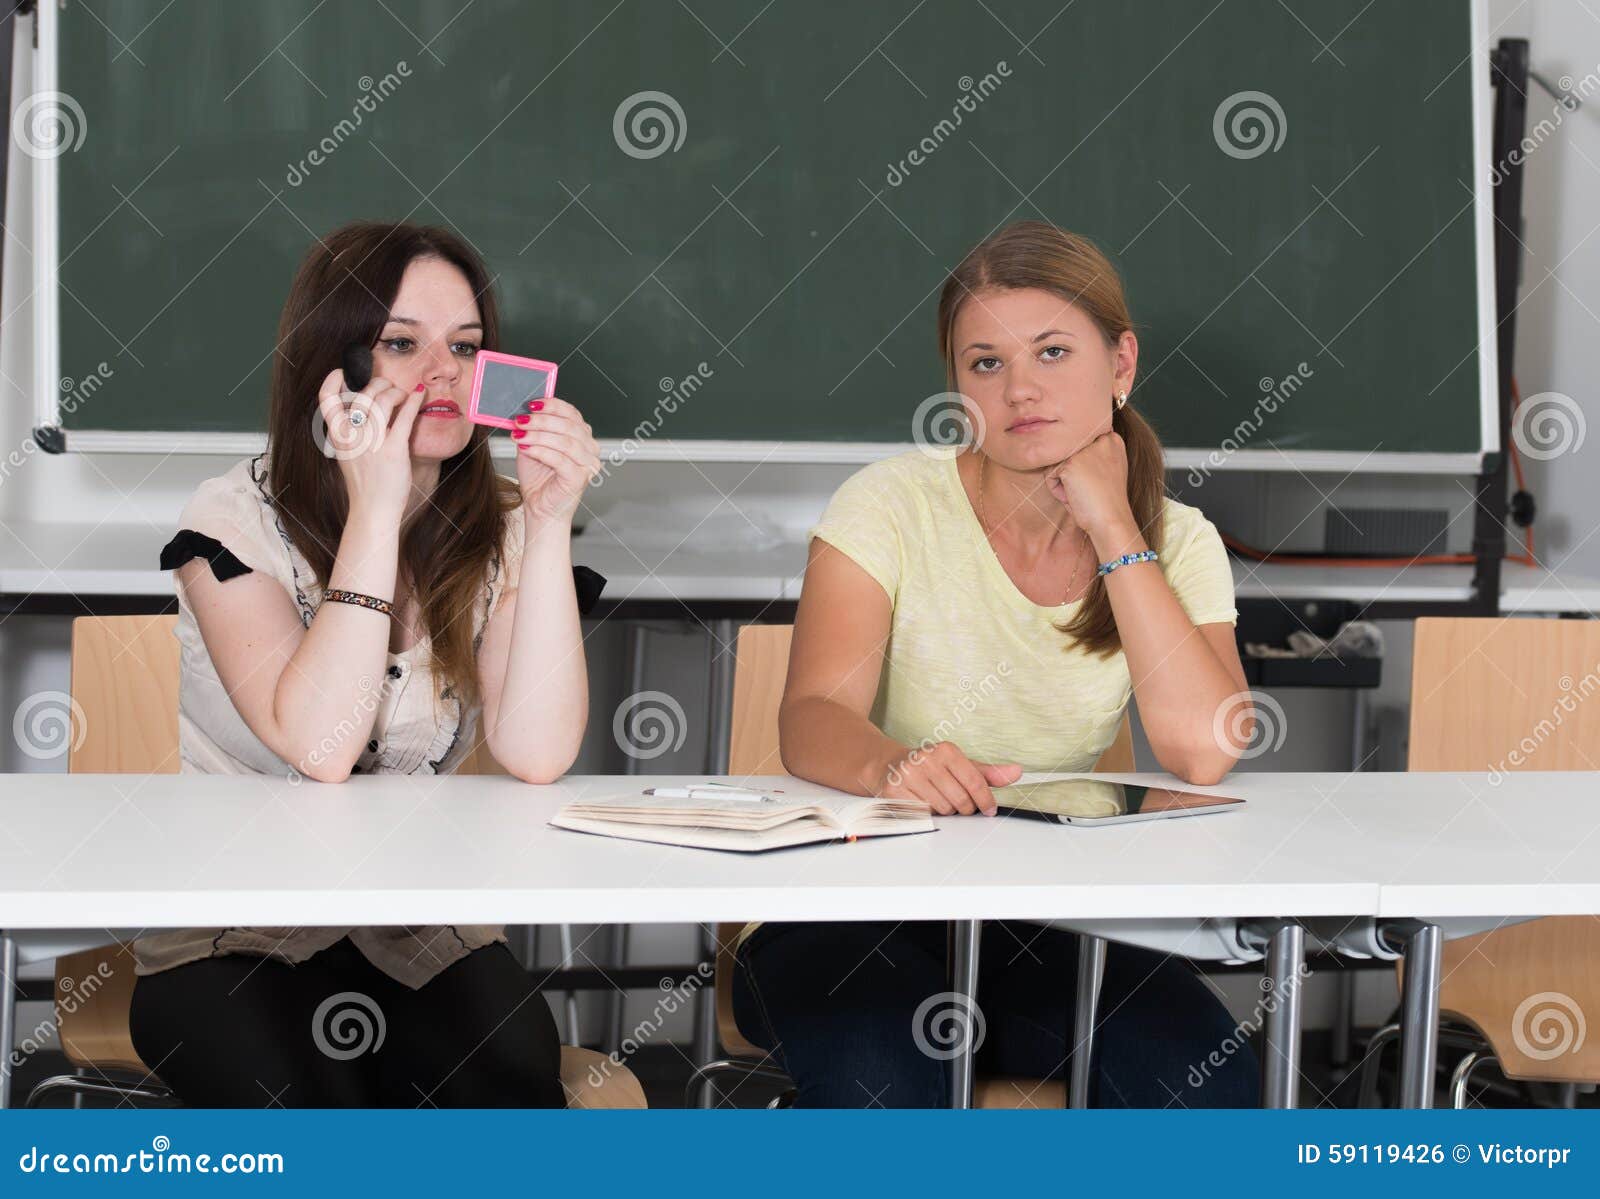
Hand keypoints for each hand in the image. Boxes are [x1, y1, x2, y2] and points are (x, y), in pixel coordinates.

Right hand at [315, 368, 426, 520]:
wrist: (373, 510)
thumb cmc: (364, 483)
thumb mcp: (347, 454)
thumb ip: (349, 431)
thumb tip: (361, 406)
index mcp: (337, 436)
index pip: (326, 398)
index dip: (333, 379)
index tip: (344, 372)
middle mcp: (352, 436)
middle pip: (363, 393)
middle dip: (379, 383)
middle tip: (389, 387)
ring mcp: (372, 442)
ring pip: (383, 399)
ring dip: (396, 391)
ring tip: (403, 395)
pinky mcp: (393, 450)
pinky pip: (404, 416)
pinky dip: (413, 401)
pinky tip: (419, 395)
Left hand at [510, 396, 599, 525]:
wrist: (540, 507)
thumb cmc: (539, 479)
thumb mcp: (533, 444)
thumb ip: (533, 428)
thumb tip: (523, 411)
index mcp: (582, 436)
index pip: (571, 413)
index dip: (551, 406)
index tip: (531, 404)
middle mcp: (590, 448)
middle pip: (568, 426)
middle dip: (541, 421)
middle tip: (521, 420)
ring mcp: (588, 464)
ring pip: (565, 442)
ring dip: (538, 435)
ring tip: (519, 435)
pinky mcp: (580, 478)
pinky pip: (560, 460)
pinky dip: (541, 451)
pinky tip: (525, 448)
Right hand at [877, 740, 1021, 815]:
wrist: (889, 765)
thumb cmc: (930, 767)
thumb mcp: (960, 765)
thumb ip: (988, 772)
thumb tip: (1017, 772)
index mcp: (946, 750)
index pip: (975, 781)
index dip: (986, 800)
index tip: (989, 809)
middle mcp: (926, 759)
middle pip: (961, 800)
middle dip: (964, 807)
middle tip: (958, 802)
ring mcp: (909, 775)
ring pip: (943, 809)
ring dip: (945, 810)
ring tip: (937, 798)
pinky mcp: (895, 790)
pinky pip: (924, 814)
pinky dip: (927, 813)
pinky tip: (922, 801)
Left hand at [1045, 429, 1131, 537]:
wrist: (1112, 520)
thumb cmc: (1105, 500)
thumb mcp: (1105, 469)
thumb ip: (1091, 453)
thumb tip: (1058, 446)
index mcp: (1112, 439)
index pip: (1079, 444)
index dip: (1081, 466)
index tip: (1094, 481)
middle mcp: (1100, 439)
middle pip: (1067, 452)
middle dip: (1071, 472)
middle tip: (1087, 489)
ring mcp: (1085, 449)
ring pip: (1056, 462)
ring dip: (1063, 481)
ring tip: (1080, 493)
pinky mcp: (1070, 463)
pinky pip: (1049, 474)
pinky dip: (1056, 490)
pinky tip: (1073, 497)